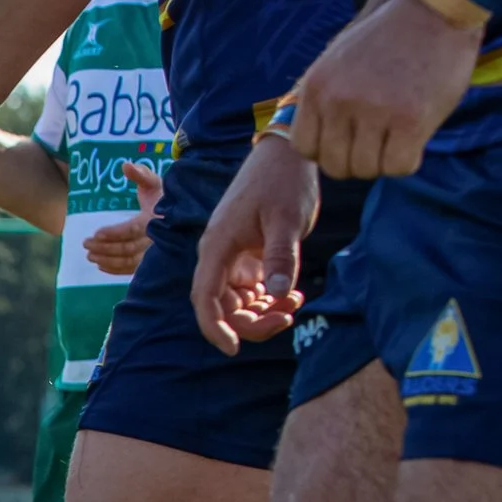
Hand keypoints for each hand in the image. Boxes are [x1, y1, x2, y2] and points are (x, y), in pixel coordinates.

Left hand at [81, 160, 163, 275]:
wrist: (182, 214)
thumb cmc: (162, 196)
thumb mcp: (153, 182)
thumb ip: (141, 174)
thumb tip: (125, 165)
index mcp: (156, 219)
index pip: (132, 229)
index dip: (114, 233)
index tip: (95, 233)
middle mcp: (157, 238)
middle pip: (128, 248)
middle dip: (105, 248)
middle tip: (86, 244)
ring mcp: (155, 253)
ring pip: (130, 262)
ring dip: (108, 260)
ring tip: (90, 256)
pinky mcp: (152, 261)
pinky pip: (134, 269)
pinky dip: (116, 270)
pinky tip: (101, 266)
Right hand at [189, 134, 320, 354]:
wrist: (286, 153)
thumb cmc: (283, 181)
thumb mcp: (286, 220)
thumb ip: (280, 257)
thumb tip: (277, 293)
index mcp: (217, 247)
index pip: (205, 299)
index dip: (215, 328)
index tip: (234, 349)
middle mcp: (218, 256)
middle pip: (222, 307)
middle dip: (252, 321)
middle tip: (288, 316)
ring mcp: (231, 257)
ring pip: (237, 302)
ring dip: (263, 311)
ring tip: (296, 301)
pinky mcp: (246, 255)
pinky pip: (250, 289)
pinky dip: (269, 297)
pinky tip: (292, 293)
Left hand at [293, 0, 481, 178]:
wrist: (435, 9)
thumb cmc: (388, 37)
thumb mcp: (336, 61)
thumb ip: (324, 98)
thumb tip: (319, 145)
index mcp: (316, 88)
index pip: (304, 148)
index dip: (327, 152)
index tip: (349, 141)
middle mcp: (338, 101)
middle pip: (335, 165)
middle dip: (356, 162)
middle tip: (377, 144)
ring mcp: (373, 111)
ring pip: (365, 169)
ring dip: (382, 162)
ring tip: (397, 139)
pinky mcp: (410, 120)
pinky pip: (398, 167)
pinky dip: (407, 162)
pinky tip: (415, 141)